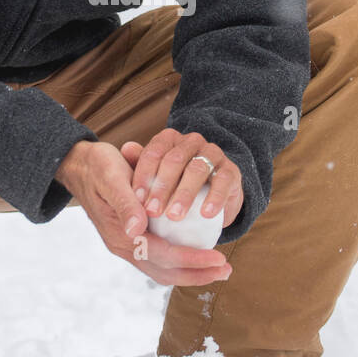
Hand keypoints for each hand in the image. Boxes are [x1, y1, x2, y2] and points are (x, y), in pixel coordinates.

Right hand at [54, 140, 231, 286]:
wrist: (79, 165)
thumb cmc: (98, 166)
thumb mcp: (111, 177)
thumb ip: (125, 203)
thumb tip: (137, 229)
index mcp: (120, 234)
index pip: (163, 256)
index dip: (192, 259)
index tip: (218, 257)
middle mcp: (124, 246)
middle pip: (165, 271)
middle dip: (198, 274)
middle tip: (226, 269)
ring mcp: (127, 245)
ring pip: (163, 270)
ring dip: (191, 272)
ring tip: (217, 269)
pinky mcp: (131, 240)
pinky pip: (159, 260)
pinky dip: (180, 262)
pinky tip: (197, 254)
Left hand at [120, 130, 243, 228]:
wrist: (212, 197)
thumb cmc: (176, 186)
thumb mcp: (156, 177)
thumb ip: (140, 164)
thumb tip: (126, 149)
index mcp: (170, 140)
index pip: (154, 152)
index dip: (144, 176)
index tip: (136, 201)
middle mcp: (192, 142)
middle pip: (174, 160)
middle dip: (161, 187)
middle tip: (152, 212)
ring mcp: (213, 154)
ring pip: (197, 169)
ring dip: (184, 194)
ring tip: (174, 216)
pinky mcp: (231, 171)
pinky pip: (223, 181)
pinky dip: (214, 198)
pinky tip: (205, 214)